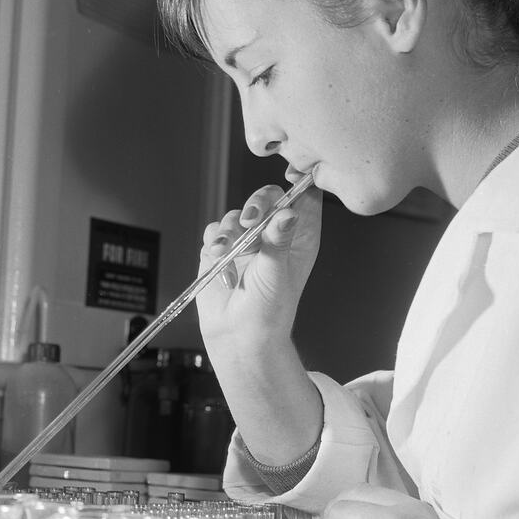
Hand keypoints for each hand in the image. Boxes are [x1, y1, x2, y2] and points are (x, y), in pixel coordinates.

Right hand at [195, 182, 321, 350]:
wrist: (238, 336)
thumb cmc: (268, 312)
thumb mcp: (277, 274)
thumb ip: (278, 241)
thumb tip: (287, 213)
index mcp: (298, 238)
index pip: (304, 199)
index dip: (298, 186)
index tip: (289, 182)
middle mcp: (273, 236)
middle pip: (268, 198)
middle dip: (257, 204)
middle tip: (251, 221)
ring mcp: (246, 242)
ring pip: (237, 214)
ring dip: (229, 229)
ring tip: (227, 251)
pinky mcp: (222, 250)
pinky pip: (214, 231)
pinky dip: (214, 241)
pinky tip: (218, 258)